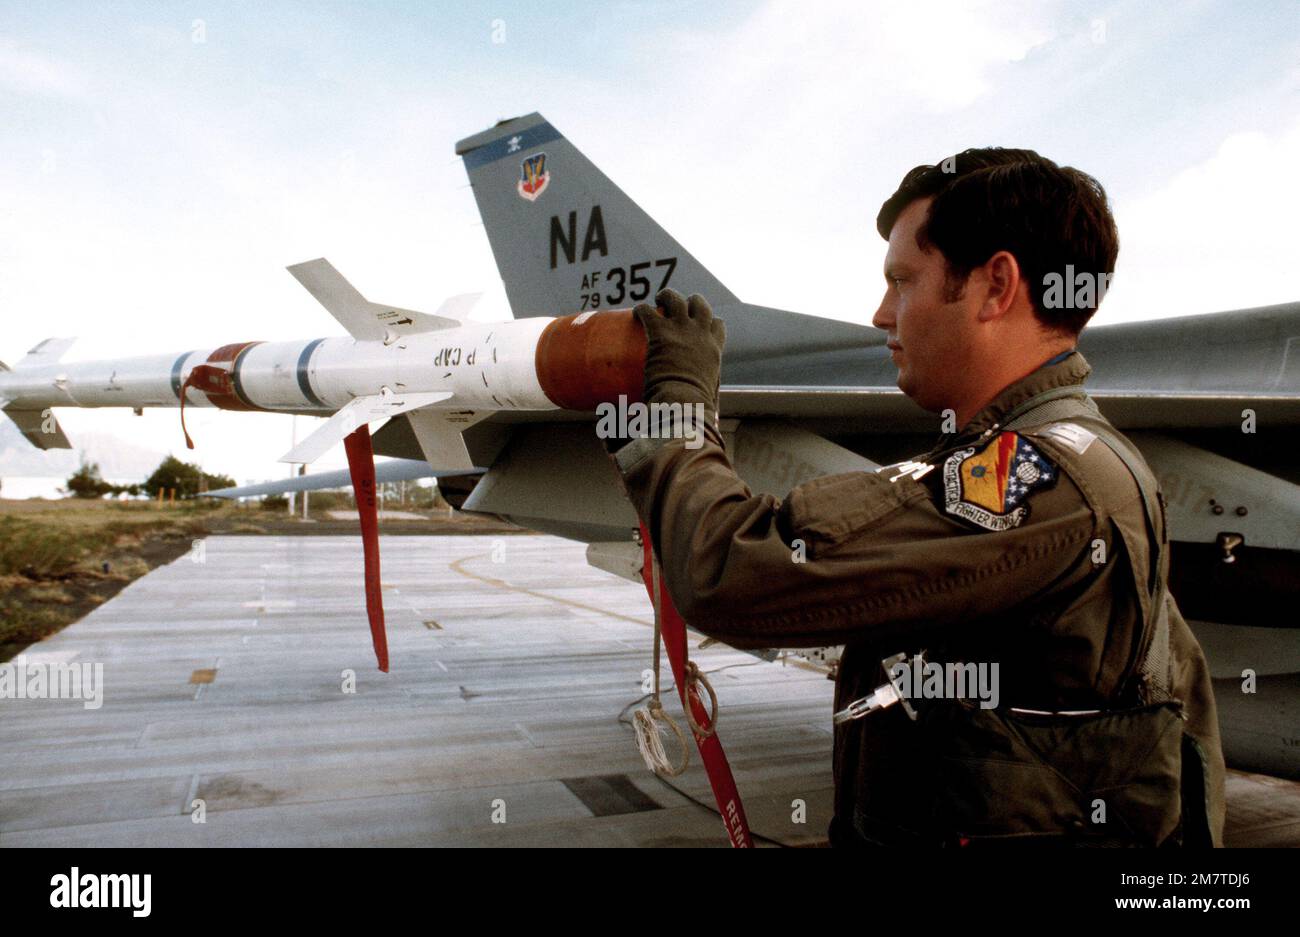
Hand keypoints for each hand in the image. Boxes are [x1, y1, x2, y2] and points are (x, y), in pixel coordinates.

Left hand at [633, 289, 725, 410]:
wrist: (683, 403)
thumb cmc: (695, 409)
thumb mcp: (707, 400)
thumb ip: (703, 404)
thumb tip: (698, 426)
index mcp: (714, 349)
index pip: (717, 324)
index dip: (707, 321)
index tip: (698, 326)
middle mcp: (701, 334)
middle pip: (699, 304)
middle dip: (689, 301)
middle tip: (675, 308)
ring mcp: (681, 330)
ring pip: (675, 299)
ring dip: (666, 296)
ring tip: (657, 301)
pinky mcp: (661, 332)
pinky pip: (648, 311)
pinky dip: (641, 310)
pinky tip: (637, 313)